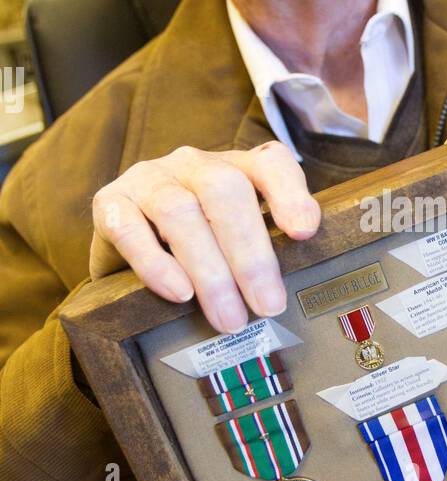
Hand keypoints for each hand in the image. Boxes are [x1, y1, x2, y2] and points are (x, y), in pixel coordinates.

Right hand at [90, 141, 320, 332]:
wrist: (123, 255)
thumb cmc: (191, 253)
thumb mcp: (232, 248)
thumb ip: (263, 253)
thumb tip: (282, 296)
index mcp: (233, 167)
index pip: (269, 163)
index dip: (290, 193)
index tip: (304, 233)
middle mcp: (192, 164)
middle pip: (225, 191)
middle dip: (250, 254)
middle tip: (267, 305)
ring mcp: (148, 179)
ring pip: (180, 211)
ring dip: (209, 271)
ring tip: (228, 317)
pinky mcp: (109, 203)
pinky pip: (129, 229)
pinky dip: (156, 264)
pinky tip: (178, 294)